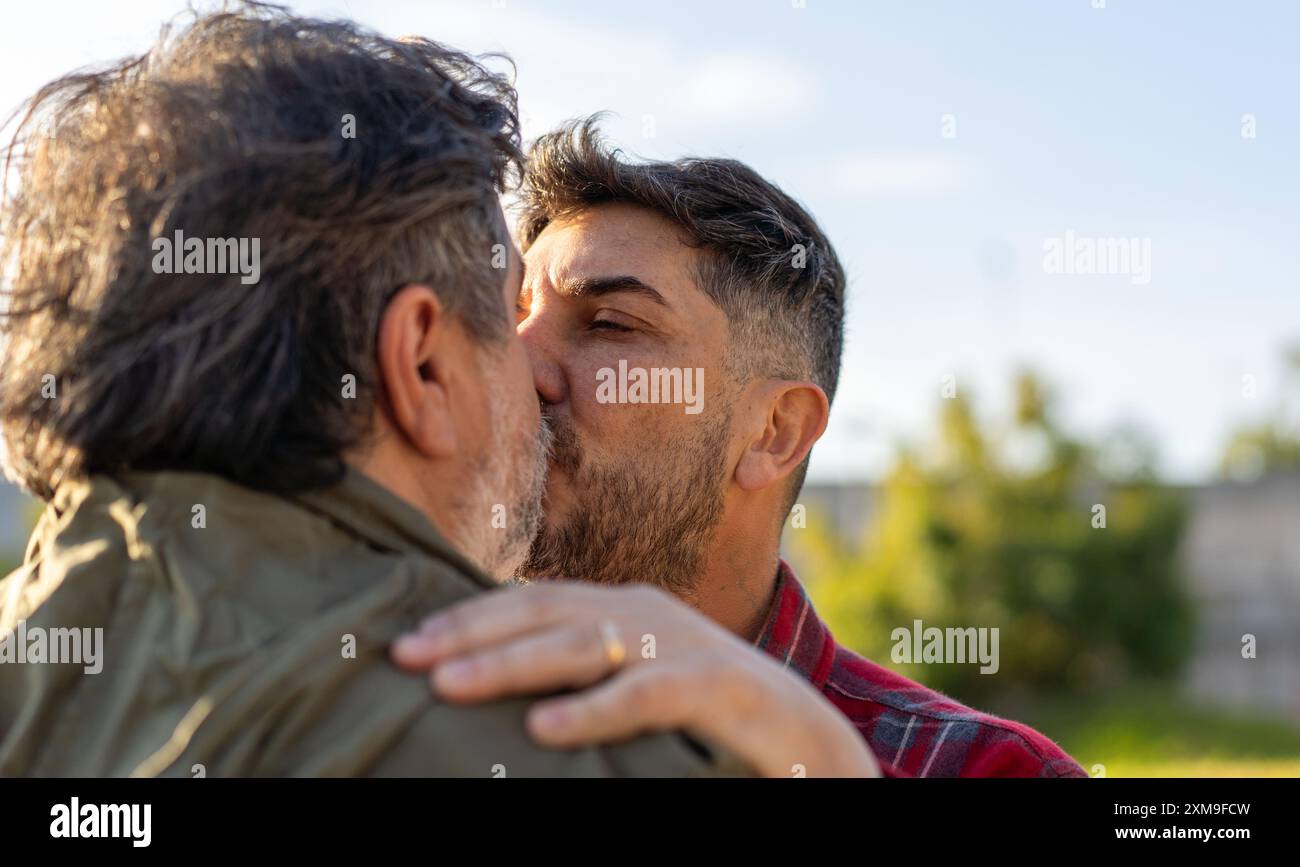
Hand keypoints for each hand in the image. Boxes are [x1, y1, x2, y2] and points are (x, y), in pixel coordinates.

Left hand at [391, 581, 879, 777]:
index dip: (469, 616)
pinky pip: (644, 694)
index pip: (530, 601)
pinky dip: (592, 711)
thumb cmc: (702, 711)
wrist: (801, 732)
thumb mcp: (632, 676)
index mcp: (620, 607)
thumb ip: (578, 668)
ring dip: (510, 665)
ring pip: (582, 646)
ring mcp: (680, 643)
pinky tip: (543, 729)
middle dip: (471, 633)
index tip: (408, 639)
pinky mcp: (714, 685)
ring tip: (449, 685)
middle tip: (406, 654)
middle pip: (544, 613)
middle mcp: (644, 613)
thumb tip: (493, 679)